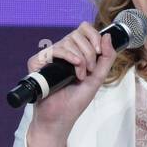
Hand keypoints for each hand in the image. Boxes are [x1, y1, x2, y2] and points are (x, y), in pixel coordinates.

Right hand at [25, 22, 115, 146]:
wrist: (61, 117)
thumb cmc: (75, 101)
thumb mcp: (98, 77)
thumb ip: (107, 57)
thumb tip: (108, 35)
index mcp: (74, 52)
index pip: (84, 30)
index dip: (94, 36)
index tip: (99, 52)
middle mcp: (61, 52)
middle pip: (77, 33)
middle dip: (89, 52)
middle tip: (89, 70)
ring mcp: (49, 57)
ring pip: (68, 41)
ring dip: (81, 58)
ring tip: (80, 76)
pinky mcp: (37, 62)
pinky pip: (55, 49)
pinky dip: (69, 57)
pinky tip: (73, 70)